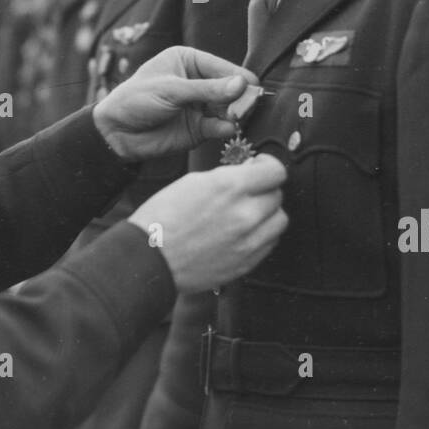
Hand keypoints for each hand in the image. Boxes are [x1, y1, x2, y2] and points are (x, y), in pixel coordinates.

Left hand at [92, 46, 254, 162]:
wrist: (116, 133)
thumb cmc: (136, 99)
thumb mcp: (171, 90)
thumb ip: (207, 90)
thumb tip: (242, 85)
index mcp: (190, 61)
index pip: (223, 67)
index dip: (238, 78)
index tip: (251, 89)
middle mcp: (198, 82)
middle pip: (231, 88)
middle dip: (240, 98)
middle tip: (247, 107)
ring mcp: (200, 106)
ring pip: (229, 109)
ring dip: (235, 114)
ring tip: (236, 118)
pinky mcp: (200, 129)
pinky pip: (219, 127)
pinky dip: (226, 128)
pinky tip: (227, 129)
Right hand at [128, 153, 288, 291]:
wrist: (149, 258)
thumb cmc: (163, 219)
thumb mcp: (192, 182)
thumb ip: (227, 176)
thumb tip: (250, 171)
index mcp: (229, 187)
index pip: (275, 171)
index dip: (268, 165)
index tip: (262, 167)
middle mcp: (244, 214)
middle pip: (278, 195)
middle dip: (265, 190)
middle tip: (249, 192)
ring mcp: (248, 242)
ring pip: (279, 220)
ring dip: (267, 214)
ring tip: (248, 213)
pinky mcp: (246, 262)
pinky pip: (270, 243)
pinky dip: (262, 235)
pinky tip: (242, 232)